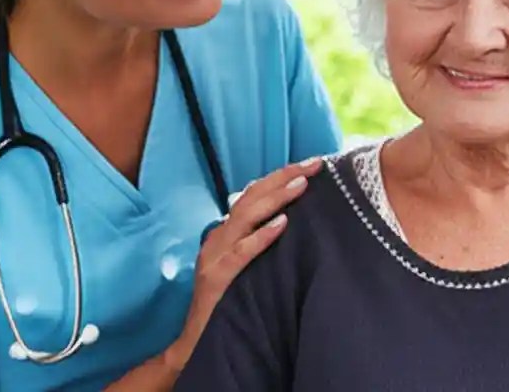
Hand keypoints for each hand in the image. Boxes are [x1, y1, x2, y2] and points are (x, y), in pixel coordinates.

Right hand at [164, 157, 322, 370]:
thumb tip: (289, 221)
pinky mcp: (216, 278)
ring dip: (275, 198)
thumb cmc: (226, 305)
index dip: (280, 176)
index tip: (310, 165)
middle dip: (283, 177)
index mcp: (225, 233)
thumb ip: (257, 244)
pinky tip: (281, 224)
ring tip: (301, 184)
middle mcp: (218, 238)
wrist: (194, 344)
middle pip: (251, 196)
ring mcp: (214, 257)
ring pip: (245, 216)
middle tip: (314, 164)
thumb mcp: (242, 267)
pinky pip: (240, 253)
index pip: (253, 194)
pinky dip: (261, 236)